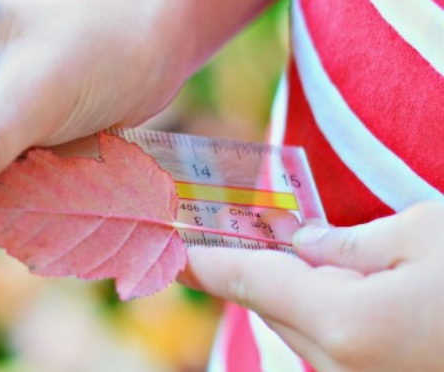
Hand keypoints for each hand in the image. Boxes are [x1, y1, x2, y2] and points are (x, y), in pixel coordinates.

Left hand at [180, 201, 443, 371]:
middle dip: (247, 269)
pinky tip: (335, 282)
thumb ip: (350, 241)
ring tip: (288, 247)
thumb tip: (306, 244)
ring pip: (300, 330)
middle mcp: (344, 366)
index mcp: (347, 321)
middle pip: (272, 308)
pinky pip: (333, 346)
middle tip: (225, 232)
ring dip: (287, 291)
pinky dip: (321, 313)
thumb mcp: (425, 235)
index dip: (207, 265)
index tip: (172, 254)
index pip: (253, 282)